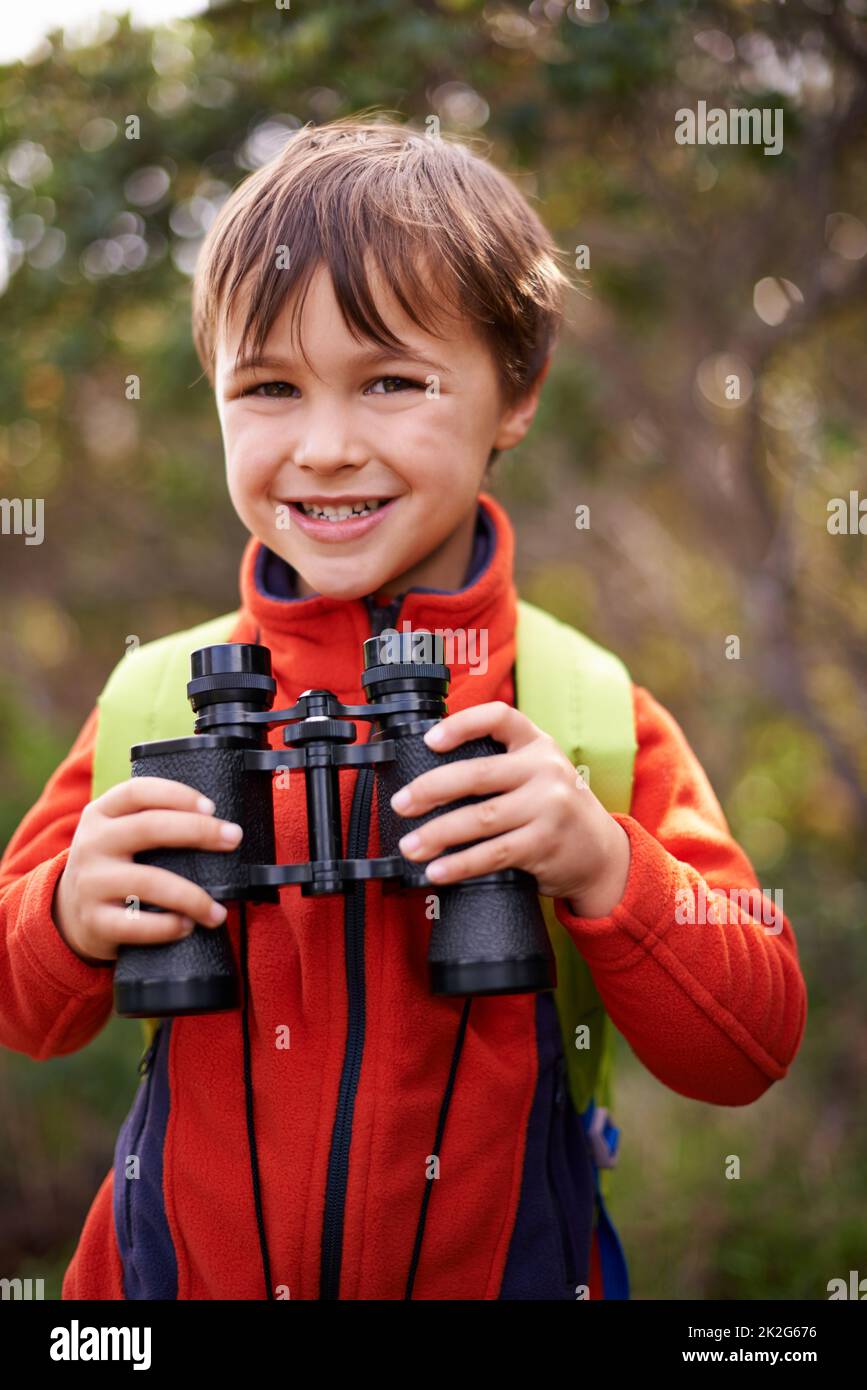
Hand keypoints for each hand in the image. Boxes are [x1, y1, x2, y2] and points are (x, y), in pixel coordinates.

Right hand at [53, 777, 243, 963]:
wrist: (69, 913)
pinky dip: (168, 927)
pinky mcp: (94, 920)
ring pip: (148, 881)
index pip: (139, 792)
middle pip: (149, 827)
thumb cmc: (115, 866)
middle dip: (199, 831)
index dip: (178, 795)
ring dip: (193, 896)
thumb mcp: (120, 834)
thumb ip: (155, 821)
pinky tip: (187, 926)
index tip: (212, 806)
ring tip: (218, 910)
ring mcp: (90, 882)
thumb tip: (221, 826)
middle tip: (234, 838)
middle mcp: (92, 843)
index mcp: (101, 813)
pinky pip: (136, 925)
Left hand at [389, 702, 630, 917]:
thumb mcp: (539, 772)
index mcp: (538, 744)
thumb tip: (429, 773)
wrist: (602, 853)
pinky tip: (438, 870)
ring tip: (410, 845)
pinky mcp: (544, 844)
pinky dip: (460, 864)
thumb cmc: (556, 809)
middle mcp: (545, 770)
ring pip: (481, 818)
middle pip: (478, 774)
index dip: (461, 724)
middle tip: (401, 803)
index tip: (429, 740)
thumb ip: (502, 764)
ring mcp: (548, 808)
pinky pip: (493, 854)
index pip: (499, 718)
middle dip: (431, 789)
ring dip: (437, 833)